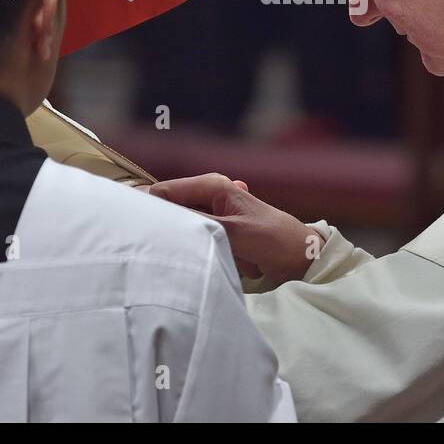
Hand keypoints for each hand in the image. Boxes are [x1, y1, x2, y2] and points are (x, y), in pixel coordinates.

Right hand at [150, 173, 322, 283]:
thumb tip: (160, 215)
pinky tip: (220, 257)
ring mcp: (211, 215)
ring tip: (204, 253)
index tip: (143, 231)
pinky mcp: (215, 233)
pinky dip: (200, 250)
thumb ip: (197, 222)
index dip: (150, 209)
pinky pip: (194, 241)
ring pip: (181, 228)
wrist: (299, 258)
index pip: (163, 192)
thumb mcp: (232, 231)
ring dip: (187, 242)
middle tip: (170, 247)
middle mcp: (208, 196)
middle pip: (170, 210)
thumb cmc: (272, 239)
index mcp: (212, 185)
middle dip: (170, 229)